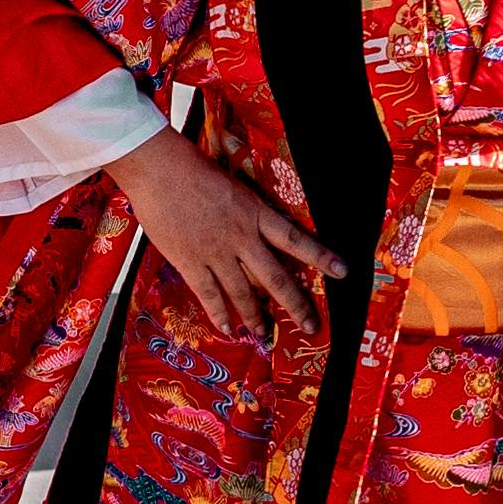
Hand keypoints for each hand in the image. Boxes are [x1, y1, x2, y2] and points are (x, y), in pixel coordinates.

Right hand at [112, 126, 342, 341]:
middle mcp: (242, 238)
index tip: (343, 272)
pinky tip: (227, 328)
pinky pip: (208, 292)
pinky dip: (219, 312)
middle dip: (296, 304)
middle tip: (311, 326)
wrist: (160, 170)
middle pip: (276, 277)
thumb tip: (254, 228)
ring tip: (264, 333)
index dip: (321, 257)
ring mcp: (216, 252)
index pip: (296, 240)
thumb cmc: (193, 170)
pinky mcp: (189, 260)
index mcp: (255, 214)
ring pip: (243, 291)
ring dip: (255, 315)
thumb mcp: (233, 187)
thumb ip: (245, 211)